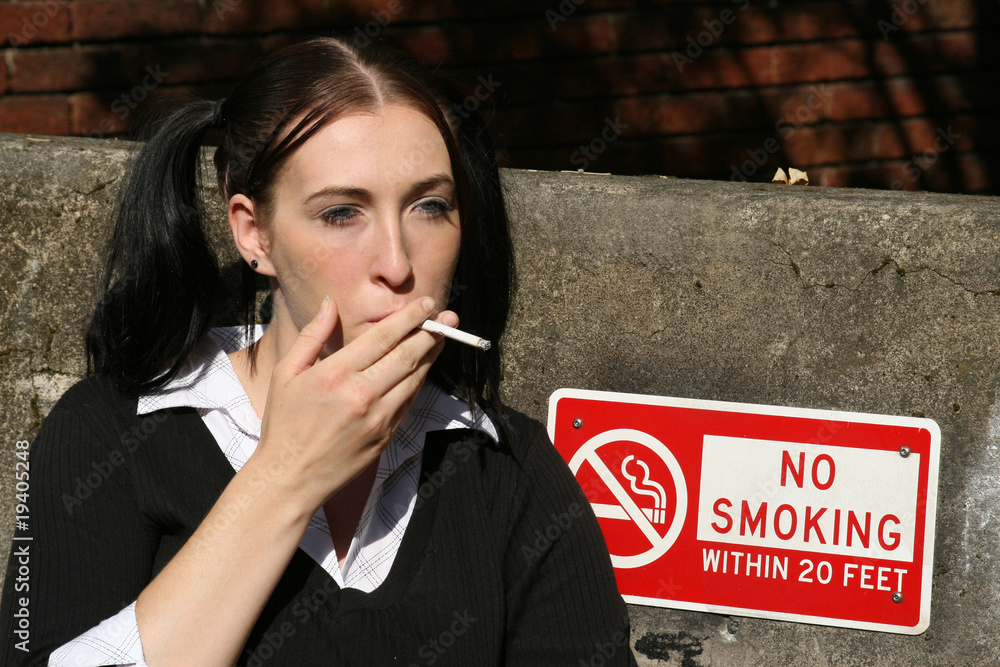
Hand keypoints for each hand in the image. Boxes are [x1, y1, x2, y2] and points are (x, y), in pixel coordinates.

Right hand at [251, 296, 456, 509]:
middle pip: (407, 355)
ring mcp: (377, 418)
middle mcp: (361, 395)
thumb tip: (330, 303)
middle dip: (431, 332)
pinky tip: (423, 368)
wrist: (290, 478)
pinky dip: (419, 382)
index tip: (425, 304)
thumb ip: (312, 335)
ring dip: (431, 356)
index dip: (408, 318)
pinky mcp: (386, 436)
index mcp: (335, 374)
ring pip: (414, 379)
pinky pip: (408, 402)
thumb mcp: (285, 374)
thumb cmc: (283, 424)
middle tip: (448, 317)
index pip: (382, 337)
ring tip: (442, 337)